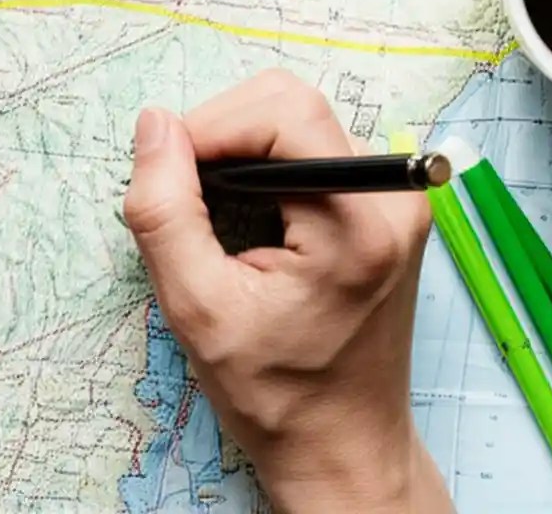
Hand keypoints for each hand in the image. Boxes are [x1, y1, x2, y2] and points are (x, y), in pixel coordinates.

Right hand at [123, 70, 450, 512]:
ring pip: (299, 122)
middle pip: (293, 106)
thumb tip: (154, 126)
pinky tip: (248, 220)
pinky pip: (314, 151)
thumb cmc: (276, 395)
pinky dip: (266, 168)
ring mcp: (397, 201)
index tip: (167, 173)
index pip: (283, 111)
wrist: (343, 445)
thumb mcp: (198, 310)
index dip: (210, 126)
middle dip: (222, 134)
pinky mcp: (387, 208)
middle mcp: (393, 199)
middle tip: (185, 195)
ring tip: (215, 215)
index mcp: (359, 224)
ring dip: (241, 151)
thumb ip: (166, 213)